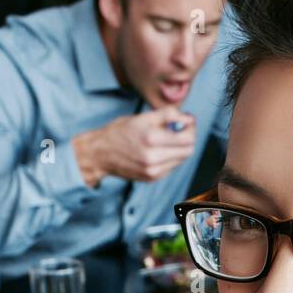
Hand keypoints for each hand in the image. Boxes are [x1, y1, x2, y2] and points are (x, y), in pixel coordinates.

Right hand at [74, 107, 194, 185]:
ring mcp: (153, 171)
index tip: (186, 121)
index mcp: (151, 139)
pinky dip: (170, 157)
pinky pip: (171, 166)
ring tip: (166, 139)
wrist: (101, 154)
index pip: (187, 138)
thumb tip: (188, 118)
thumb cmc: (120, 132)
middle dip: (187, 138)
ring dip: (179, 148)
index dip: (190, 128)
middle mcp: (153, 158)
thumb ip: (167, 115)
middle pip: (188, 150)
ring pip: (181, 159)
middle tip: (179, 130)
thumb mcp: (142, 117)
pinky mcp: (151, 178)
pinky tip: (159, 150)